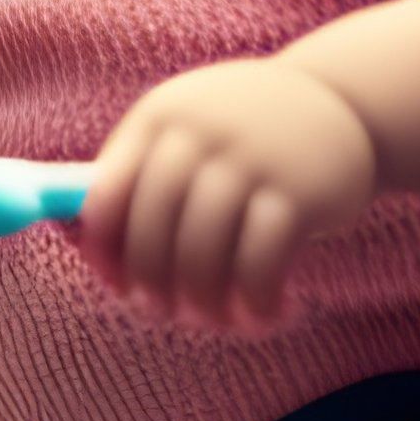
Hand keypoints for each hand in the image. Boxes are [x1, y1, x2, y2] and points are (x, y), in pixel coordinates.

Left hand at [76, 58, 378, 328]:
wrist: (349, 102)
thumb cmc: (248, 135)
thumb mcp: (191, 134)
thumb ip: (139, 176)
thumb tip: (70, 238)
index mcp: (161, 116)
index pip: (106, 195)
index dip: (105, 253)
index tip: (119, 286)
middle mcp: (201, 132)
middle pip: (151, 234)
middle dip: (154, 287)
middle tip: (168, 313)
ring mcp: (251, 159)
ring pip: (202, 256)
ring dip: (204, 303)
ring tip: (217, 319)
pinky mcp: (299, 191)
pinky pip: (259, 265)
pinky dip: (255, 302)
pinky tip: (265, 312)